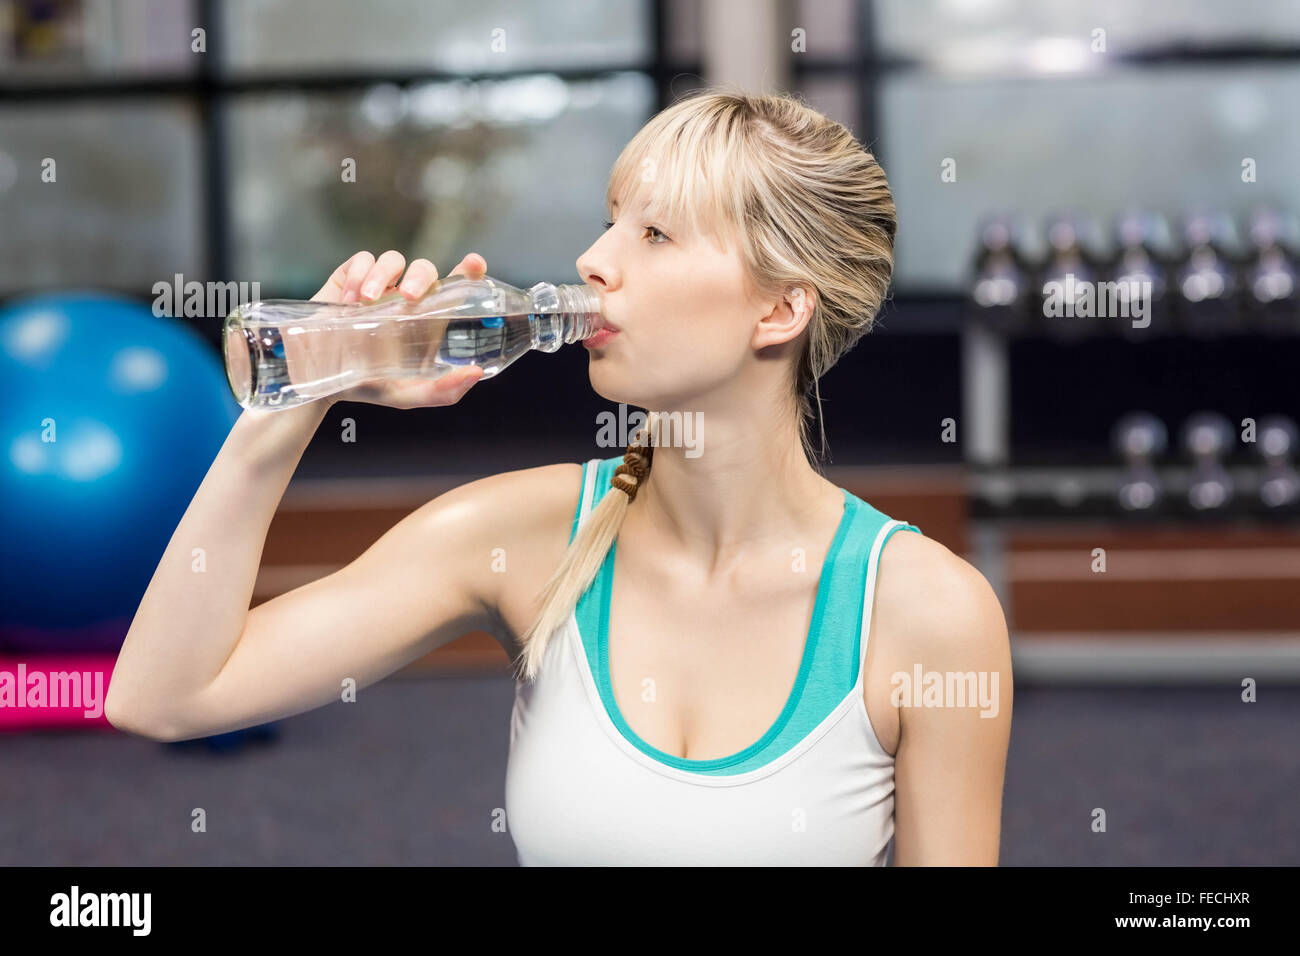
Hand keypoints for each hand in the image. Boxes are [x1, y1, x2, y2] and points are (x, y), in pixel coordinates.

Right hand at [312, 250, 488, 409]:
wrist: (319, 379)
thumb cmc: (368, 385)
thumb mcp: (407, 395)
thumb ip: (443, 392)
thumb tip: (475, 372)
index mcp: (427, 320)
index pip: (455, 288)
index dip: (468, 271)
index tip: (475, 262)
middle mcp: (406, 300)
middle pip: (424, 270)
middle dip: (419, 276)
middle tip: (407, 297)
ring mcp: (379, 287)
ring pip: (392, 260)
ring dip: (382, 275)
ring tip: (367, 301)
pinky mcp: (350, 278)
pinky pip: (362, 260)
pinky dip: (357, 275)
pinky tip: (348, 301)